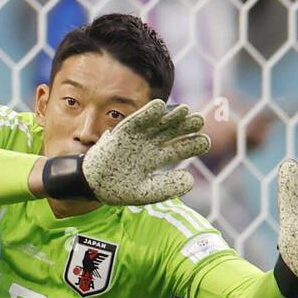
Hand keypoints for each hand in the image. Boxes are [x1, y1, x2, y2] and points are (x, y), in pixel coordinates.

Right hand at [79, 99, 211, 205]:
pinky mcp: (121, 133)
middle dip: (185, 126)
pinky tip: (159, 106)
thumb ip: (167, 187)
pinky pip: (135, 121)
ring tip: (185, 110)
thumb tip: (191, 181)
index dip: (192, 145)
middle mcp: (148, 145)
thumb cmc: (117, 189)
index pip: (178, 149)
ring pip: (157, 124)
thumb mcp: (145, 192)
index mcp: (155, 159)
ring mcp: (136, 138)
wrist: (92, 185)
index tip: (205, 142)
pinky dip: (146, 113)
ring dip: (170, 116)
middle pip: (171, 132)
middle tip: (200, 120)